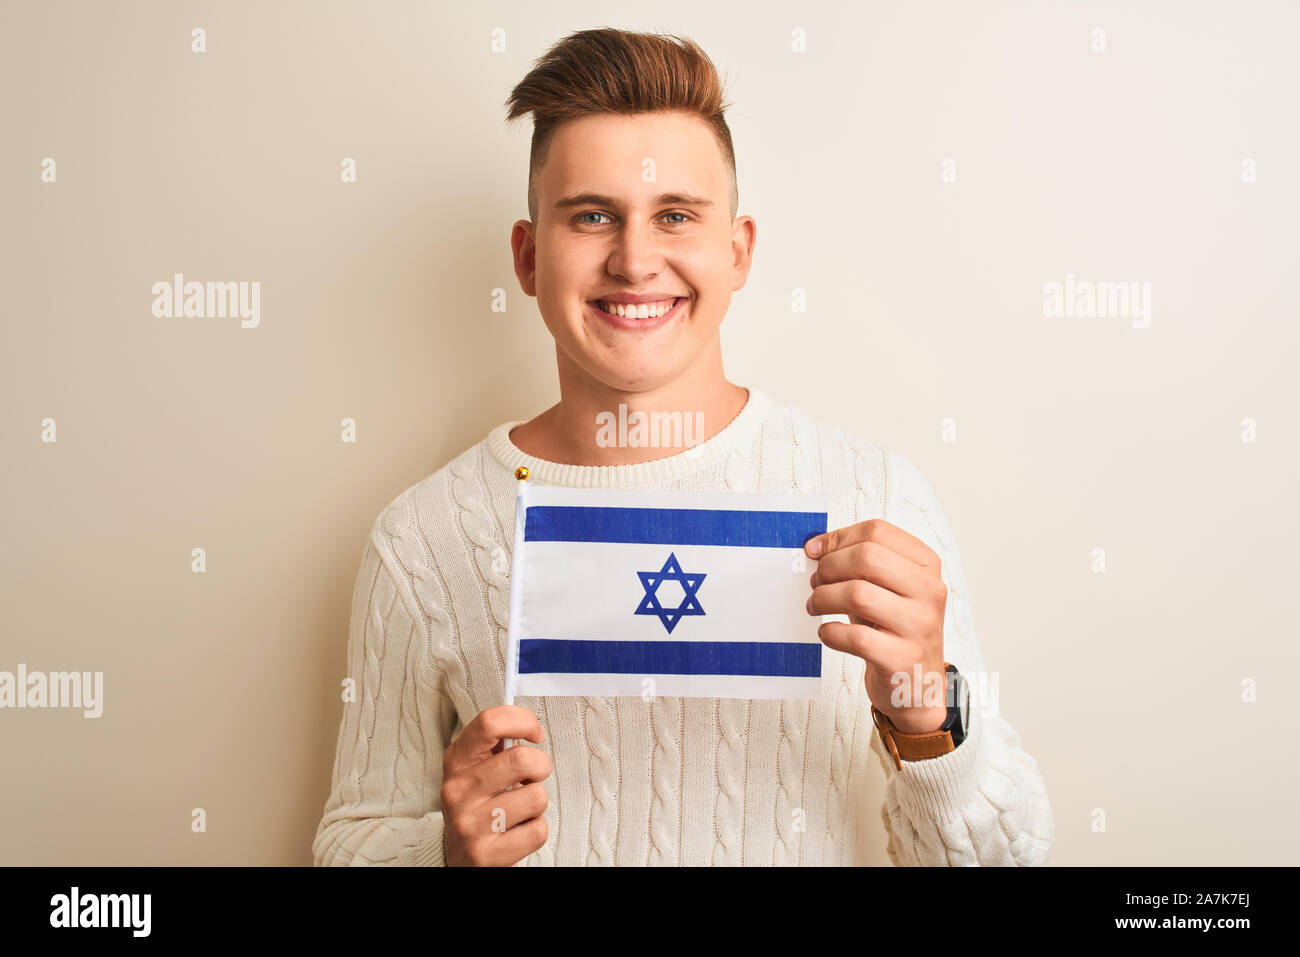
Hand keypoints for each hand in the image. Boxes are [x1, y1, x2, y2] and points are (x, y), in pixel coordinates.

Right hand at [441, 705, 551, 865]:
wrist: (458, 859)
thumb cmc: (476, 806)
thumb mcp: (475, 769)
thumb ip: (496, 745)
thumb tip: (530, 725)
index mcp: (457, 761)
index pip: (490, 723)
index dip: (523, 721)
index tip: (534, 733)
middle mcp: (458, 791)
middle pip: (521, 759)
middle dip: (540, 766)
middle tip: (533, 776)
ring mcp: (470, 824)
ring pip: (536, 797)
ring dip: (537, 803)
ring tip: (519, 809)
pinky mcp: (485, 854)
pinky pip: (537, 831)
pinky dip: (535, 830)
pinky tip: (517, 831)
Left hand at [804, 519, 947, 733]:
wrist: (917, 684)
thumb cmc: (893, 629)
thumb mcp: (885, 589)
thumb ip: (858, 564)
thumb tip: (815, 546)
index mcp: (926, 565)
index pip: (877, 532)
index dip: (838, 538)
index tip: (815, 551)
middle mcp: (929, 592)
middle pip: (867, 558)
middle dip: (829, 567)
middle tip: (815, 582)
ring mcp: (920, 626)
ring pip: (858, 594)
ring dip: (824, 598)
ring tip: (815, 605)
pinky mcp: (903, 659)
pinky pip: (855, 637)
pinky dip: (831, 633)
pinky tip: (827, 632)